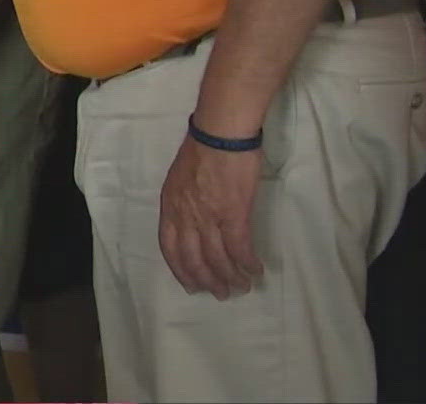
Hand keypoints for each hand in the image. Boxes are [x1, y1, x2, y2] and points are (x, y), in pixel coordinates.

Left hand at [159, 130, 265, 298]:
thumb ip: (183, 202)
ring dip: (229, 276)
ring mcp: (208, 215)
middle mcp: (185, 215)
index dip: (181, 270)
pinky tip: (255, 270)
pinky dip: (247, 262)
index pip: (170, 247)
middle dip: (206, 280)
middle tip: (220, 293)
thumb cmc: (202, 149)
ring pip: (217, 257)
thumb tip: (193, 221)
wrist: (220, 132)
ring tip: (241, 287)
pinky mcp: (233, 212)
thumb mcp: (180, 179)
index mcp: (170, 206)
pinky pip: (239, 247)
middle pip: (193, 258)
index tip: (191, 285)